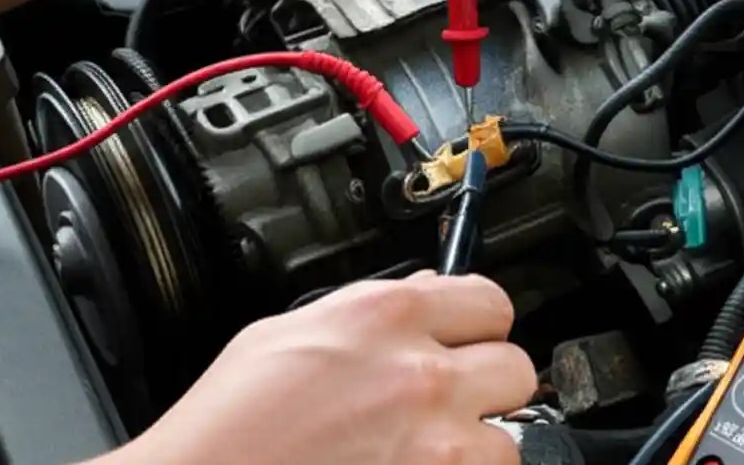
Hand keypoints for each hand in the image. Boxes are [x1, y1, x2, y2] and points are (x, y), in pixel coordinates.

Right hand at [99, 273, 536, 464]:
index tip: (468, 336)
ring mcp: (434, 448)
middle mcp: (421, 377)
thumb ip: (366, 310)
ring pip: (508, 441)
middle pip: (515, 368)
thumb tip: (421, 294)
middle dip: (486, 383)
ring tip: (427, 450)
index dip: (477, 323)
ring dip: (476, 447)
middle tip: (450, 397)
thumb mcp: (285, 333)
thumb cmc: (227, 426)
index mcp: (386, 317)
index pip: (491, 300)